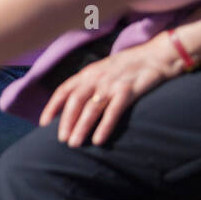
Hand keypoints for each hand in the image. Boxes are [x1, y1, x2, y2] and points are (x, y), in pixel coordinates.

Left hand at [40, 39, 183, 146]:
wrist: (156, 56)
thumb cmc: (127, 66)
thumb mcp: (103, 70)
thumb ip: (88, 84)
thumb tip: (73, 105)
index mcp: (88, 73)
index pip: (64, 90)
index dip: (53, 107)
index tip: (44, 123)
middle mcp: (97, 78)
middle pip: (75, 101)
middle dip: (66, 121)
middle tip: (61, 139)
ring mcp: (112, 84)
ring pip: (91, 108)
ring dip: (81, 127)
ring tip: (75, 144)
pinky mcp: (128, 91)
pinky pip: (113, 111)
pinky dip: (104, 126)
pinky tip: (98, 140)